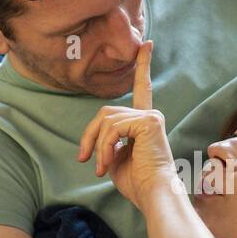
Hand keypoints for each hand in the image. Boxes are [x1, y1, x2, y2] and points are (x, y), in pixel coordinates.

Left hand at [77, 40, 181, 208]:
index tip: (146, 43)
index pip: (142, 87)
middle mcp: (151, 114)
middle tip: (84, 159)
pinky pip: (113, 128)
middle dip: (89, 135)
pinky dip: (103, 147)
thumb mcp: (115, 157)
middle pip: (105, 112)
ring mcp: (151, 116)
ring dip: (97, 146)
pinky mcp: (149, 121)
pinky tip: (106, 164)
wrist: (153, 194)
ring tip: (99, 167)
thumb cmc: (137, 182)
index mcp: (145, 121)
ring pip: (106, 120)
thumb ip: (108, 140)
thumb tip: (98, 136)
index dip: (143, 64)